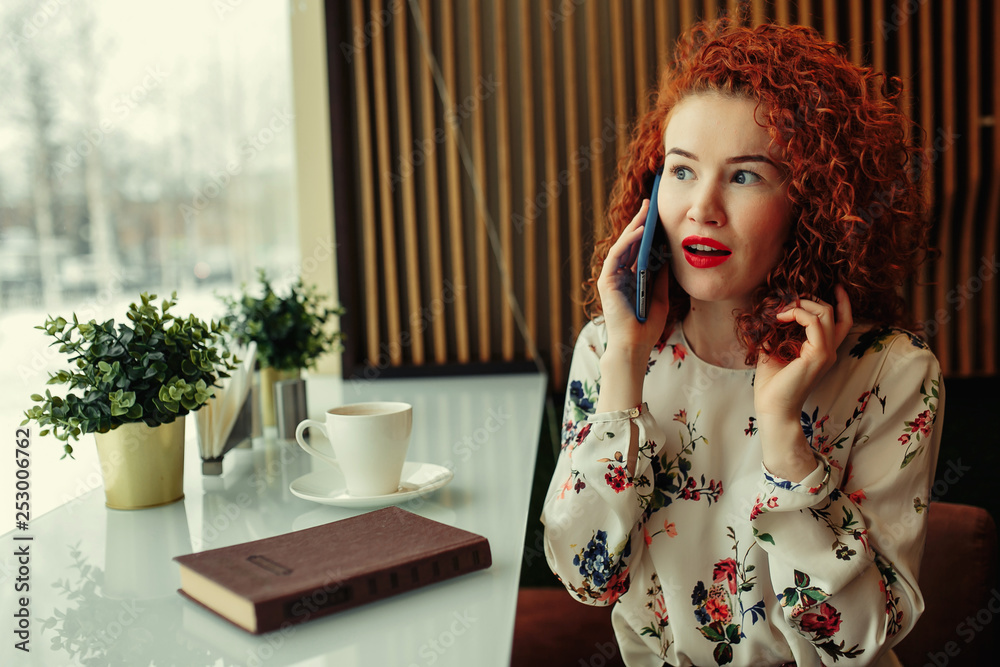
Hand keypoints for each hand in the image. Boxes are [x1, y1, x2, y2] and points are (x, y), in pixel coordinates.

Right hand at [596, 199, 671, 359]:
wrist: (635, 345)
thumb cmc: (647, 325)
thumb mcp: (660, 294)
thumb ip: (660, 275)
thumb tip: (667, 252)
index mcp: (630, 278)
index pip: (637, 250)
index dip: (646, 232)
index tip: (657, 215)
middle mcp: (619, 275)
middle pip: (629, 244)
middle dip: (639, 222)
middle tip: (649, 203)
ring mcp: (611, 278)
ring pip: (622, 246)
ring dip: (634, 227)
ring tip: (646, 211)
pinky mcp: (607, 282)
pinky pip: (617, 256)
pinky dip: (628, 242)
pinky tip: (640, 231)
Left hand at [754, 285, 853, 420]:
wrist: (772, 407)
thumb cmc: (771, 384)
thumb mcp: (772, 351)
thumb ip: (777, 332)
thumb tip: (768, 313)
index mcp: (822, 351)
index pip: (842, 322)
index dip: (842, 302)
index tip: (834, 285)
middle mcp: (829, 351)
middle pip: (833, 313)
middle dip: (811, 299)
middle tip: (789, 299)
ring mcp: (826, 353)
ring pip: (825, 313)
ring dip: (802, 304)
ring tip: (782, 309)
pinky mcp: (818, 354)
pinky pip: (813, 322)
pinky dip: (796, 313)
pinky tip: (780, 317)